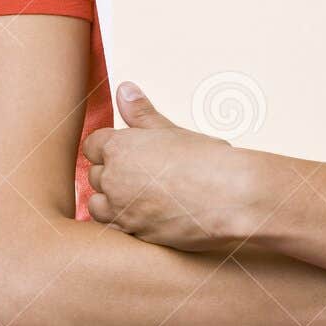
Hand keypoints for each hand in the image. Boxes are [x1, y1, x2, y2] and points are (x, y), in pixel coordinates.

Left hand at [82, 83, 249, 250]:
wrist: (232, 199)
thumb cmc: (207, 161)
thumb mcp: (172, 131)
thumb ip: (142, 113)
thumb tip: (124, 90)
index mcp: (119, 148)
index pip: (92, 145)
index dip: (107, 147)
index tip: (124, 151)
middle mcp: (114, 181)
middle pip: (94, 175)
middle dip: (112, 173)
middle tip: (141, 172)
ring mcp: (122, 211)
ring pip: (98, 206)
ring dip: (111, 201)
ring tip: (139, 196)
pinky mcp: (136, 235)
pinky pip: (117, 229)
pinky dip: (127, 222)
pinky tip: (148, 215)